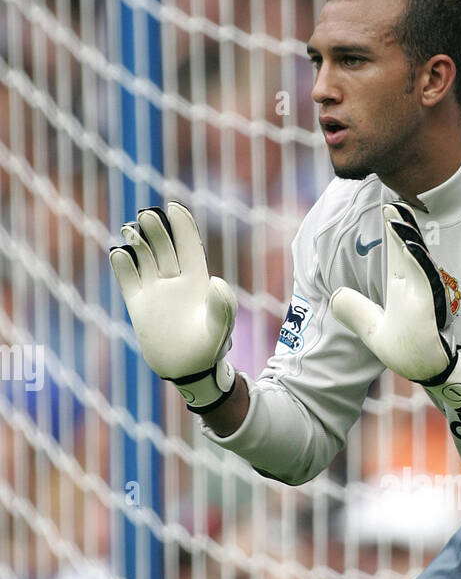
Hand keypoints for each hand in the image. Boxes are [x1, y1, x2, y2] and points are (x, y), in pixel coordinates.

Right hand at [109, 203, 236, 413]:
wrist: (187, 371)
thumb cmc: (209, 349)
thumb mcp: (220, 328)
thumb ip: (222, 306)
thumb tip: (216, 281)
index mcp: (197, 280)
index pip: (189, 246)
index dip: (182, 225)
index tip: (173, 206)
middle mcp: (175, 281)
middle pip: (164, 246)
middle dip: (156, 228)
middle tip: (146, 215)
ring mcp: (156, 291)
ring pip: (145, 257)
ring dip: (138, 241)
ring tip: (130, 228)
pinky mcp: (138, 304)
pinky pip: (127, 278)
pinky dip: (122, 264)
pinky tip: (119, 252)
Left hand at [329, 204, 460, 408]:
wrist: (431, 370)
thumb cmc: (411, 351)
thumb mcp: (373, 331)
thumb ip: (356, 312)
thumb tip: (334, 296)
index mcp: (403, 285)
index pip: (396, 249)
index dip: (392, 227)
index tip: (386, 203)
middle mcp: (415, 284)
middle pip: (406, 246)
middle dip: (400, 221)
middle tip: (393, 195)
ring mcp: (424, 293)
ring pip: (415, 258)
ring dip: (406, 235)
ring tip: (396, 211)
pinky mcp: (430, 305)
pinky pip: (424, 279)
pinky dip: (417, 261)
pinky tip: (409, 244)